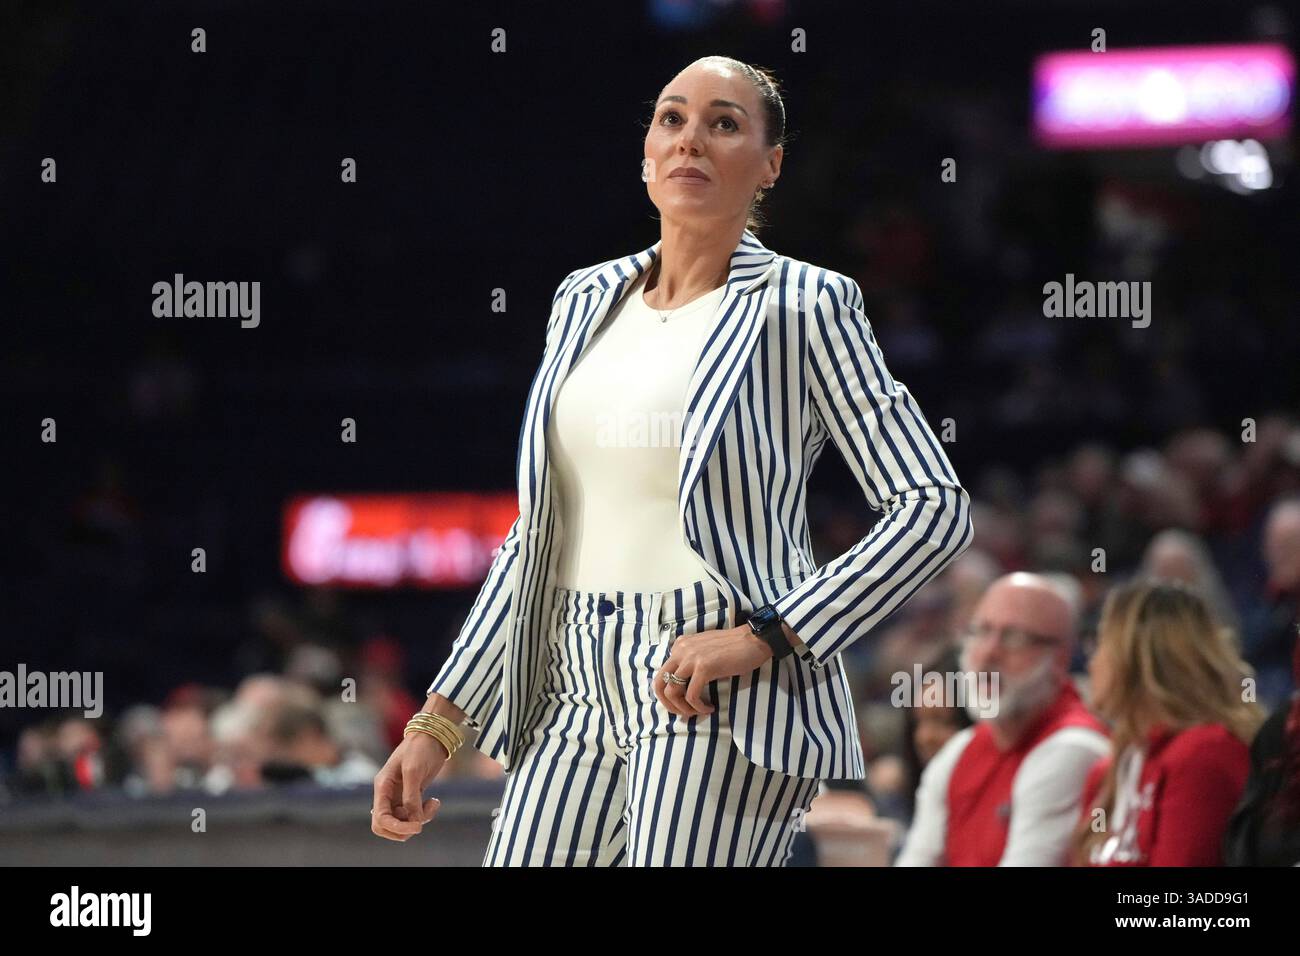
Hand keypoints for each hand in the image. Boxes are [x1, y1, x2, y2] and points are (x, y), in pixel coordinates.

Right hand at [370, 733, 446, 841]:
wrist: (433, 736)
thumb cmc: (419, 748)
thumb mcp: (413, 771)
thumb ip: (411, 797)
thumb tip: (414, 821)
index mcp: (382, 787)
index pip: (380, 818)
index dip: (396, 828)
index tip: (417, 827)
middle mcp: (388, 794)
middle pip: (385, 826)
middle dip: (402, 830)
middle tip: (419, 825)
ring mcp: (399, 796)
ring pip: (402, 822)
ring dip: (418, 820)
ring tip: (432, 804)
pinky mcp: (412, 795)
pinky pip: (414, 814)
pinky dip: (425, 814)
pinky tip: (435, 801)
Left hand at [652, 624, 772, 718]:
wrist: (754, 639)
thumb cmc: (734, 647)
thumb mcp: (705, 650)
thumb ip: (691, 662)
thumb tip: (684, 688)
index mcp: (680, 646)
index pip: (662, 674)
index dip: (668, 694)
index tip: (683, 703)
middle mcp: (681, 650)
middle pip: (659, 683)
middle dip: (668, 704)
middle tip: (682, 713)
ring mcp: (691, 658)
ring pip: (672, 691)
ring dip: (683, 708)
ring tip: (697, 712)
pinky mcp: (704, 667)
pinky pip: (692, 695)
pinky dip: (698, 707)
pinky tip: (709, 708)